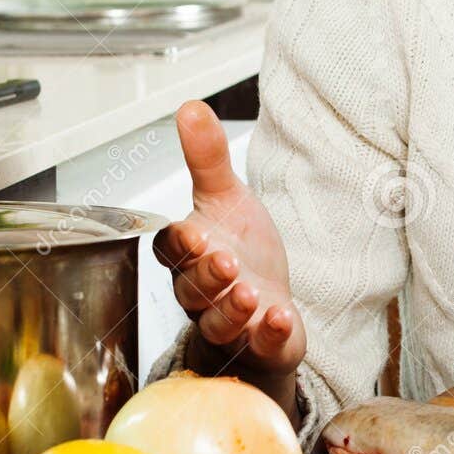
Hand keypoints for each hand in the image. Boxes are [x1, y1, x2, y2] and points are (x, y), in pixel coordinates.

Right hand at [152, 102, 304, 381]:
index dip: (182, 245)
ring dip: (233, 311)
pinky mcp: (259, 346)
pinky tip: (282, 320)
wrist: (268, 302)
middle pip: (192, 290)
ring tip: (250, 295)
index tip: (196, 234)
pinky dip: (269, 335)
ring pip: (218, 324)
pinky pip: (259, 346)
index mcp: (190, 255)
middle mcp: (202, 293)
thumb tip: (190, 107)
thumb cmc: (241, 249)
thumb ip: (207, 158)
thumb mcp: (227, 198)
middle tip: (227, 263)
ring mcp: (229, 324)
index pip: (172, 250)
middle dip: (208, 278)